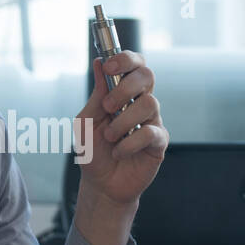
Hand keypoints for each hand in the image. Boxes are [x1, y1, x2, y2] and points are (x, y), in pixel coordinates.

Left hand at [76, 51, 167, 205]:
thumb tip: (99, 63)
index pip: (134, 64)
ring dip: (123, 120)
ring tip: (109, 137)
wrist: (100, 185)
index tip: (108, 66)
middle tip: (107, 107)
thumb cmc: (93, 151)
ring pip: (149, 103)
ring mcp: (152, 122)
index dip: (125, 59)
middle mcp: (140, 103)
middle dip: (125, 87)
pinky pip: (151, 133)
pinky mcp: (158, 143)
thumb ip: (95, 95)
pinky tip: (119, 152)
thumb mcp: (85, 122)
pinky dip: (130, 142)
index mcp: (123, 93)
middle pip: (147, 76)